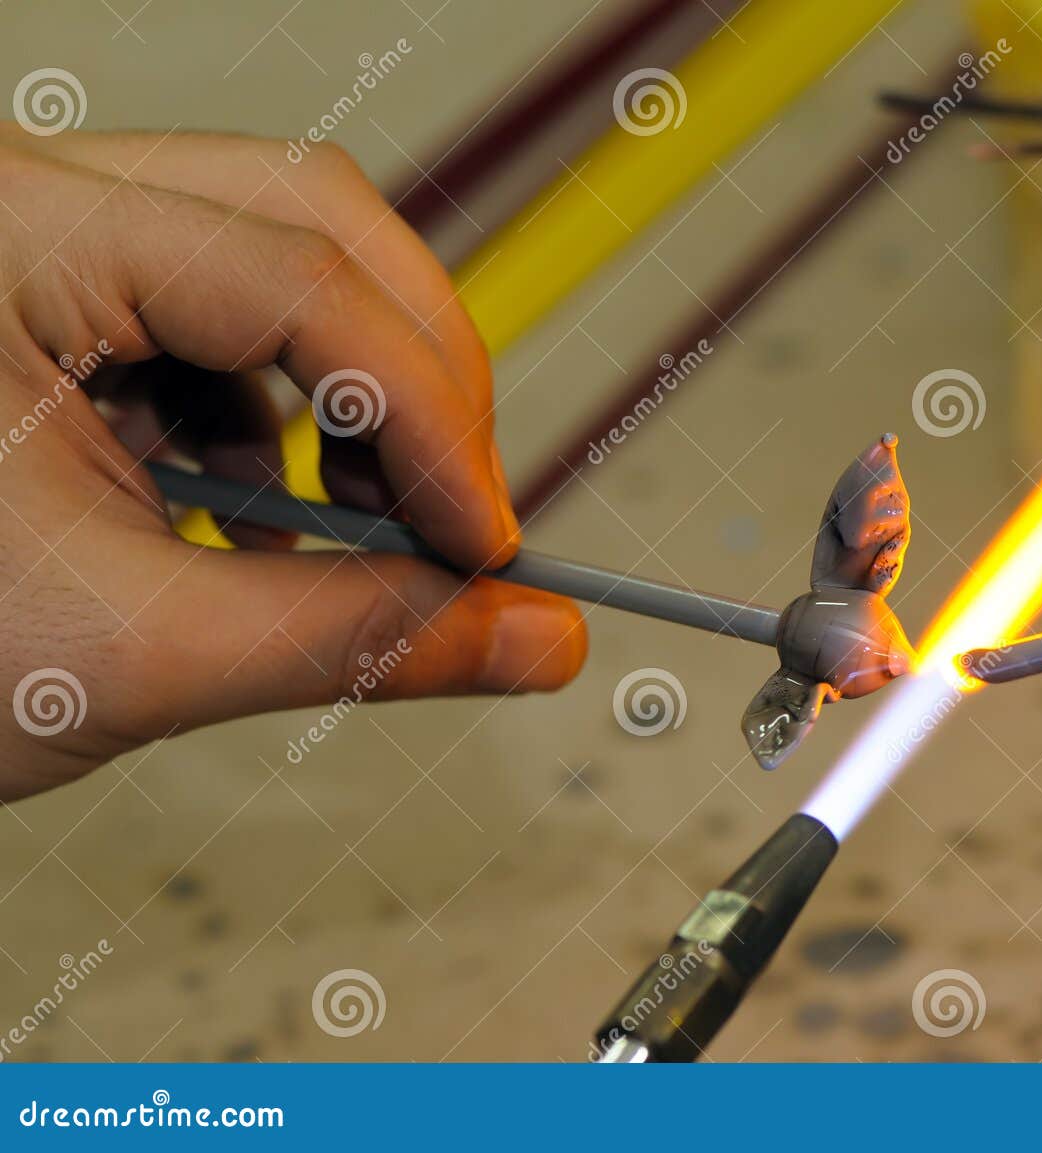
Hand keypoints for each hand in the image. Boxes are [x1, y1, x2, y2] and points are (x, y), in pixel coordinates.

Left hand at [0, 128, 584, 801]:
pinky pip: (231, 328)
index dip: (424, 415)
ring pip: (282, 261)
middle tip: (461, 508)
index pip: (291, 276)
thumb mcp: (132, 654)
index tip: (490, 541)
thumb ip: (363, 640)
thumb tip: (531, 634)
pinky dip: (291, 428)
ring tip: (362, 532)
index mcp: (5, 241)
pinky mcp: (64, 309)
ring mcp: (44, 250)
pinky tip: (279, 523)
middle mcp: (25, 210)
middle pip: (309, 220)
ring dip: (355, 405)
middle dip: (414, 376)